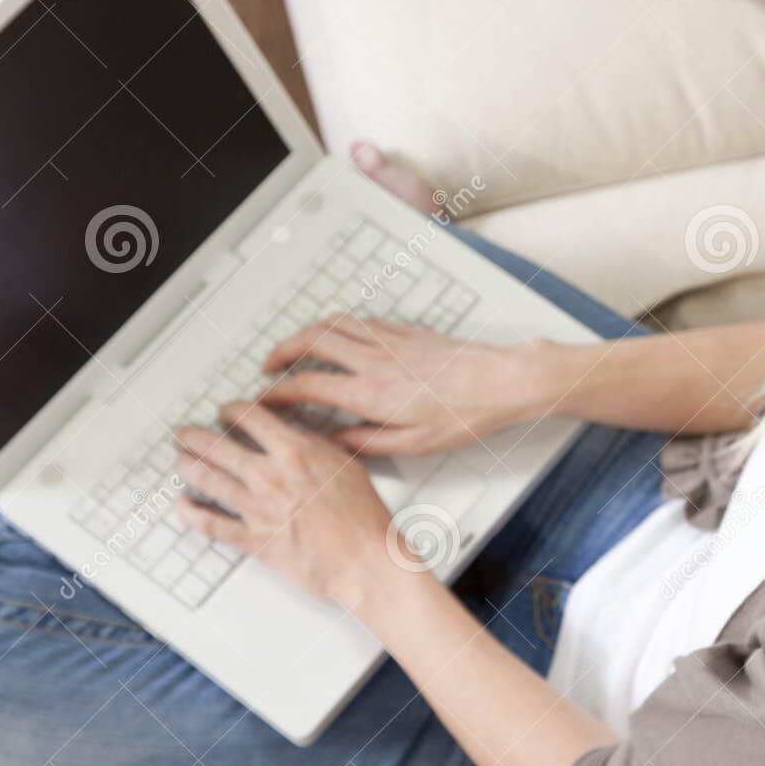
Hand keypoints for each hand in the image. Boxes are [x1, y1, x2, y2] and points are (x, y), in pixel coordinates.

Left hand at [173, 402, 416, 609]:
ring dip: (187, 467)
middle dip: (194, 436)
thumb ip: (316, 446)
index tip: (224, 411)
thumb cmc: (364, 519)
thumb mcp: (346, 465)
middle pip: (217, 446)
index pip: (250, 418)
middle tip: (184, 433)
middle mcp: (270, 477)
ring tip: (179, 459)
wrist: (365, 562)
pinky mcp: (253, 541)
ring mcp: (258, 509)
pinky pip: (212, 525)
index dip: (231, 410)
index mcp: (295, 452)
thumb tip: (295, 436)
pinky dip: (192, 514)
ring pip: (207, 480)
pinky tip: (183, 506)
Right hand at [261, 313, 550, 455]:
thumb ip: (367, 444)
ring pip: (332, 324)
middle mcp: (373, 360)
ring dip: (305, 333)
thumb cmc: (464, 416)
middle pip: (310, 342)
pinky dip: (337, 325)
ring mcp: (388, 340)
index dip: (276, 393)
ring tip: (293, 348)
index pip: (307, 386)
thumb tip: (334, 442)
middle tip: (267, 367)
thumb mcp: (414, 445)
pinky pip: (359, 320)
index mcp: (370, 393)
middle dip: (280, 352)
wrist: (501, 381)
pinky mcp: (404, 331)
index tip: (262, 400)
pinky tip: (337, 337)